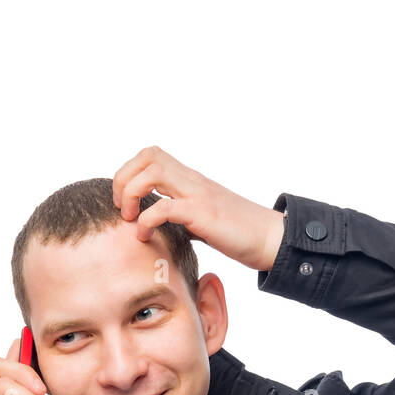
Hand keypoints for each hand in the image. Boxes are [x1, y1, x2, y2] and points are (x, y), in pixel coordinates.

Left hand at [112, 146, 284, 271]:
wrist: (270, 239)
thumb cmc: (239, 233)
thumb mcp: (202, 221)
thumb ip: (181, 218)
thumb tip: (161, 227)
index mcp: (190, 180)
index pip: (151, 155)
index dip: (129, 173)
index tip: (127, 202)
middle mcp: (192, 181)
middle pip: (147, 155)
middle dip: (124, 179)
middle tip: (124, 208)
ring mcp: (198, 195)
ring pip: (152, 172)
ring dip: (132, 194)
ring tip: (131, 220)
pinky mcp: (203, 214)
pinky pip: (164, 207)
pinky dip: (146, 221)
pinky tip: (145, 237)